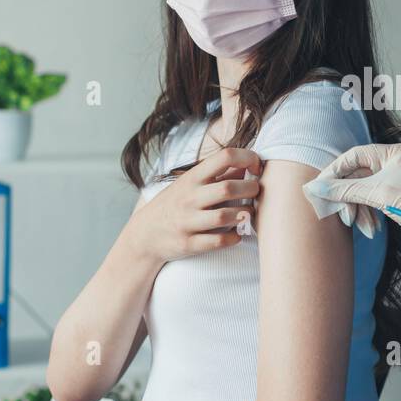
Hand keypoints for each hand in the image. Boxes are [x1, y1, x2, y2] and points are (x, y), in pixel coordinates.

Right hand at [126, 147, 261, 263]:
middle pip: (228, 189)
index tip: (256, 168)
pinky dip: (234, 237)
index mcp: (192, 178)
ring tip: (248, 213)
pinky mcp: (188, 244)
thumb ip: (217, 175)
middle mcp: (189, 198)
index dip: (247, 158)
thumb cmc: (174, 205)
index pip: (225, 157)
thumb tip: (247, 165)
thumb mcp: (189, 184)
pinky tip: (237, 233)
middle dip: (250, 189)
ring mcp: (187, 222)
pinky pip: (219, 241)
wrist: (144, 235)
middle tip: (256, 192)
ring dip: (244, 215)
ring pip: (225, 216)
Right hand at [302, 142, 400, 250]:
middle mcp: (394, 162)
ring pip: (362, 190)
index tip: (320, 187)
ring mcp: (394, 179)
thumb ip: (345, 190)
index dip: (335, 171)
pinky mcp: (394, 196)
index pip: (355, 155)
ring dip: (358, 209)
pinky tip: (370, 228)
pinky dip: (367, 214)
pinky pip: (370, 201)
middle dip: (347, 196)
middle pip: (357, 174)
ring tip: (358, 224)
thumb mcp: (377, 194)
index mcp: (394, 152)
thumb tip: (316, 188)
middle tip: (339, 212)